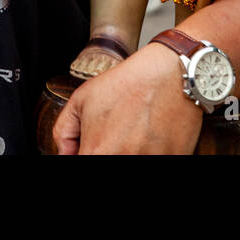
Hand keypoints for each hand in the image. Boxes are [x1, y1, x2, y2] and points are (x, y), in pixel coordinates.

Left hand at [53, 43, 202, 153]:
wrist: (171, 73)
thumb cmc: (128, 83)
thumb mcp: (81, 99)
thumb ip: (64, 132)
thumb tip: (65, 154)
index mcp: (98, 151)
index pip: (82, 166)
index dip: (86, 153)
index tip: (93, 146)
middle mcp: (124, 160)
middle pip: (109, 164)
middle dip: (109, 151)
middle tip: (116, 136)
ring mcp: (152, 162)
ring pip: (134, 163)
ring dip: (132, 152)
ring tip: (135, 133)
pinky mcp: (175, 158)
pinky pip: (157, 159)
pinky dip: (152, 151)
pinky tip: (151, 135)